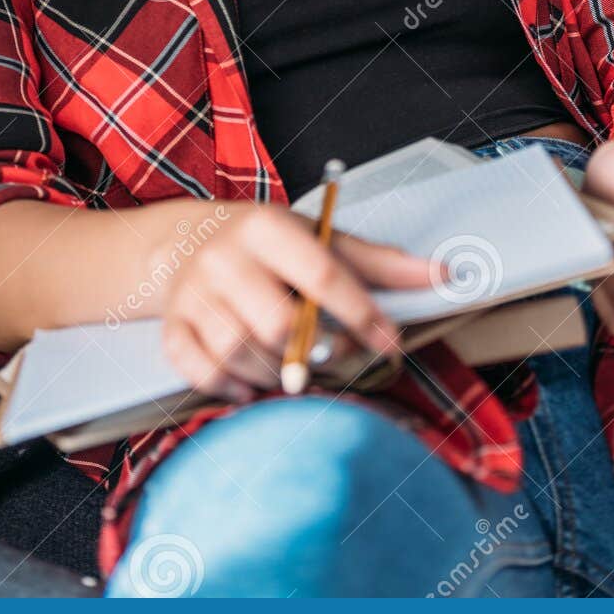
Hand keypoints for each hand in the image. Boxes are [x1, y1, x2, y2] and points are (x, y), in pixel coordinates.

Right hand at [159, 204, 433, 401]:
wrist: (185, 239)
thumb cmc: (265, 243)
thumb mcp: (319, 237)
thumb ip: (378, 261)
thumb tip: (441, 274)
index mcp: (266, 227)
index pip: (321, 275)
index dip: (362, 314)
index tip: (390, 343)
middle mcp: (225, 258)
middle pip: (277, 324)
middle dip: (317, 351)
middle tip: (338, 357)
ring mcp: (192, 294)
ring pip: (240, 353)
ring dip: (278, 373)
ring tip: (298, 368)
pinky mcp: (171, 326)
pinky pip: (199, 370)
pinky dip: (230, 386)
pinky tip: (254, 384)